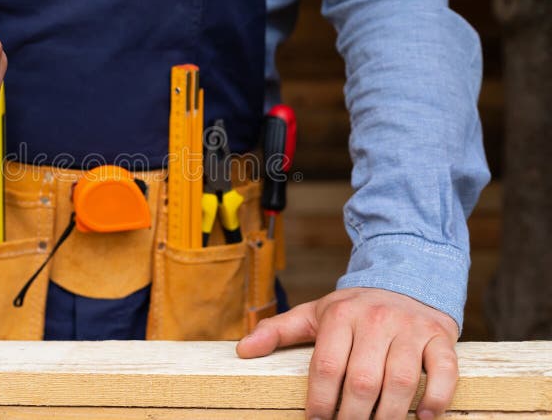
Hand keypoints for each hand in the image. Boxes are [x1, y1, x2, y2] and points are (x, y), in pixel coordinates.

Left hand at [236, 287, 458, 418]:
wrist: (407, 280)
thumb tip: (242, 350)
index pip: (326, 365)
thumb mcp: (314, 313)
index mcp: (341, 315)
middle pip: (362, 380)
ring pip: (401, 381)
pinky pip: (443, 372)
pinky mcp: (441, 337)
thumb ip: (278, 331)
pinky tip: (421, 418)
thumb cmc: (354, 309)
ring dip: (388, 416)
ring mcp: (411, 329)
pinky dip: (436, 398)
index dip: (318, 400)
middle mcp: (376, 320)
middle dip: (351, 416)